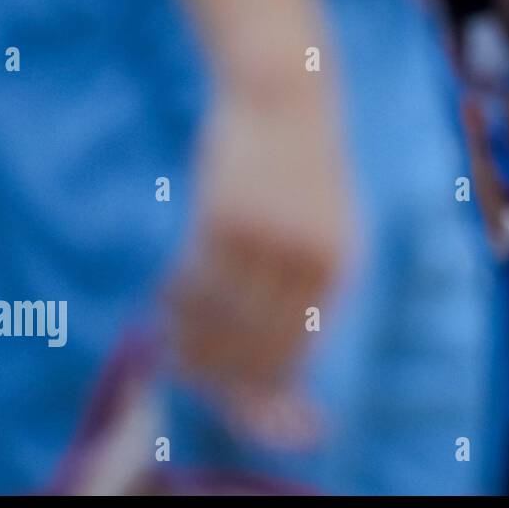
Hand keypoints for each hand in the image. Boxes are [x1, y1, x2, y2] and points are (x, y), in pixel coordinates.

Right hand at [164, 76, 351, 445]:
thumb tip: (278, 362)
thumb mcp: (326, 226)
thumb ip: (307, 288)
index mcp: (342, 266)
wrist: (285, 94)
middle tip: (189, 371)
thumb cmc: (301, 169)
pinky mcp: (224, 218)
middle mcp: (309, 260)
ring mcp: (266, 240)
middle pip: (258, 347)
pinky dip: (175, 297)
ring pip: (220, 319)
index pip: (299, 351)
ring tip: (174, 332)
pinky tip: (167, 292)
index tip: (241, 412)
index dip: (266, 392)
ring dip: (190, 337)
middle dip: (220, 374)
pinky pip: (192, 282)